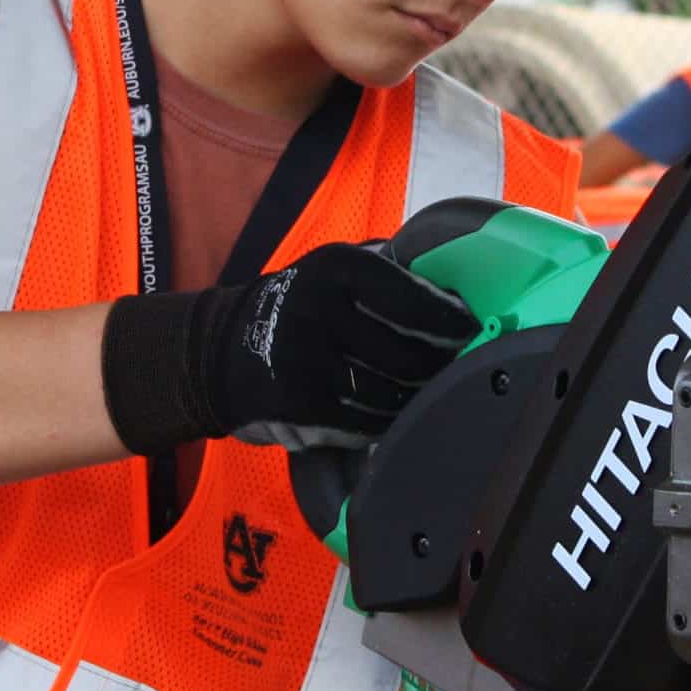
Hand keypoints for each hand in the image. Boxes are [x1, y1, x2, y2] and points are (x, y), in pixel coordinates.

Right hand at [102, 243, 478, 455]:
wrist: (219, 349)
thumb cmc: (299, 306)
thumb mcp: (335, 270)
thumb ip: (390, 273)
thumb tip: (457, 292)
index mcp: (339, 267)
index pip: (417, 300)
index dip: (451, 322)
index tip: (471, 331)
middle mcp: (322, 308)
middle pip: (411, 354)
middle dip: (439, 367)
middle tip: (452, 370)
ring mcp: (309, 358)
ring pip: (393, 393)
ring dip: (415, 399)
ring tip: (423, 395)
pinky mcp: (300, 403)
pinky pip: (367, 421)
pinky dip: (386, 422)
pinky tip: (391, 415)